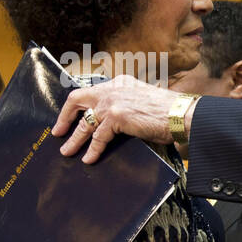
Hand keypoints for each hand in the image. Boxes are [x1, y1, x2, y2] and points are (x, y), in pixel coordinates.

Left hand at [52, 74, 180, 162]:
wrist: (183, 114)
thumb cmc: (171, 112)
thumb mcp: (145, 101)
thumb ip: (129, 106)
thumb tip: (119, 124)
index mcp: (121, 83)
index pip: (93, 91)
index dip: (80, 104)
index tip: (74, 114)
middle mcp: (113, 88)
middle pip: (77, 100)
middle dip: (65, 117)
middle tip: (59, 131)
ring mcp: (113, 102)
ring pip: (85, 122)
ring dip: (74, 139)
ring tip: (67, 151)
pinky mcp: (116, 116)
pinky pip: (98, 137)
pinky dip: (92, 149)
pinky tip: (89, 158)